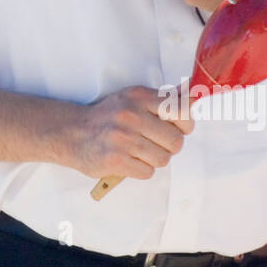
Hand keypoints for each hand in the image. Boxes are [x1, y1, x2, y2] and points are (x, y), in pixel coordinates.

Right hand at [61, 86, 190, 180]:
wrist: (71, 132)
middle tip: (152, 143)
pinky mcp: (115, 160)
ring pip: (163, 159)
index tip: (177, 128)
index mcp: (139, 97)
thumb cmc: (107, 117)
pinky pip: (148, 172)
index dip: (185, 124)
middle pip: (176, 141)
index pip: (182, 110)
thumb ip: (163, 99)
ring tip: (137, 151)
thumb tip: (195, 95)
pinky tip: (128, 160)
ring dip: (153, 159)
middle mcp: (131, 115)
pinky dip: (140, 170)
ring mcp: (123, 138)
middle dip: (168, 147)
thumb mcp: (132, 99)